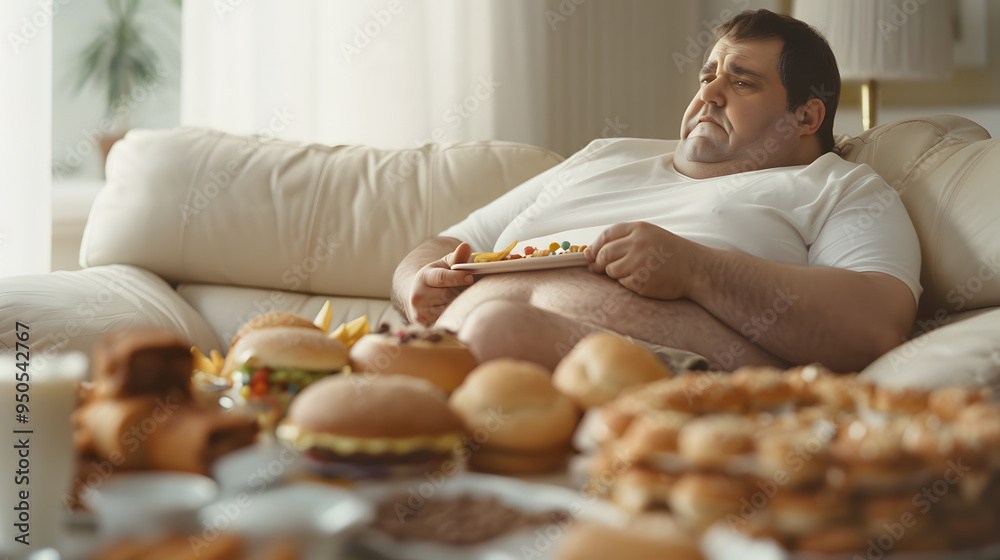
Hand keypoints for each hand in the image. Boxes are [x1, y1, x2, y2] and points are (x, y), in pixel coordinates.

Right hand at [406, 242, 474, 324]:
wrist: (419, 298)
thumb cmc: (437, 279)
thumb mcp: (445, 266)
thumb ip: (457, 258)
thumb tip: (466, 246)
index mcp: (423, 277)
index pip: (441, 277)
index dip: (457, 277)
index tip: (470, 278)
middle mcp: (418, 295)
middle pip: (447, 295)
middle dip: (461, 293)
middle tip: (471, 291)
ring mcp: (420, 312)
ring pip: (448, 310)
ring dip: (460, 306)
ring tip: (464, 301)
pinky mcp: (425, 325)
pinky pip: (446, 322)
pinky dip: (455, 317)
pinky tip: (459, 313)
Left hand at [584, 221, 704, 299]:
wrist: (696, 269)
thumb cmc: (672, 252)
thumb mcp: (650, 235)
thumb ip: (625, 239)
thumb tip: (591, 253)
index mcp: (639, 229)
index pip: (607, 235)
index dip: (595, 246)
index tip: (589, 254)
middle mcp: (637, 244)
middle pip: (604, 254)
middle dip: (598, 263)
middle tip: (598, 268)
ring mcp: (639, 263)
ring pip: (611, 270)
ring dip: (615, 274)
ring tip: (633, 272)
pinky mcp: (641, 281)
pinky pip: (623, 283)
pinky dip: (628, 283)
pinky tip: (643, 279)